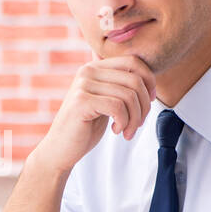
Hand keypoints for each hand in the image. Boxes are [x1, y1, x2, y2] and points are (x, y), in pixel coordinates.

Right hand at [31, 53, 156, 174]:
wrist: (61, 149)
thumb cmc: (86, 126)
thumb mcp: (106, 100)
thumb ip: (119, 85)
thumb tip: (148, 74)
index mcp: (95, 67)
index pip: (134, 62)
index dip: (149, 81)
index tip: (149, 102)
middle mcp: (87, 71)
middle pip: (134, 80)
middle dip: (144, 106)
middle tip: (138, 124)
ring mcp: (83, 85)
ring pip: (128, 96)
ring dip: (134, 118)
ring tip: (127, 131)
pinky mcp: (81, 101)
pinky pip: (117, 107)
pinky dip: (124, 122)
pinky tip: (116, 130)